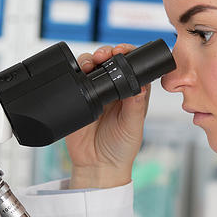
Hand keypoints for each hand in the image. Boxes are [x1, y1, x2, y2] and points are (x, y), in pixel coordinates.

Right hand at [66, 44, 149, 188]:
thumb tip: (141, 86)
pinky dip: (76, 72)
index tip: (123, 51)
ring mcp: (96, 94)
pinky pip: (76, 81)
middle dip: (107, 53)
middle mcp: (114, 92)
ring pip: (93, 68)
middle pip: (111, 63)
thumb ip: (135, 107)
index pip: (132, 68)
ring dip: (91, 59)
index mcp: (132, 95)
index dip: (129, 55)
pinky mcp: (80, 99)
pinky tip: (78, 71)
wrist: (97, 166)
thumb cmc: (121, 150)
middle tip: (104, 54)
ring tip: (90, 62)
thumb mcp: (133, 128)